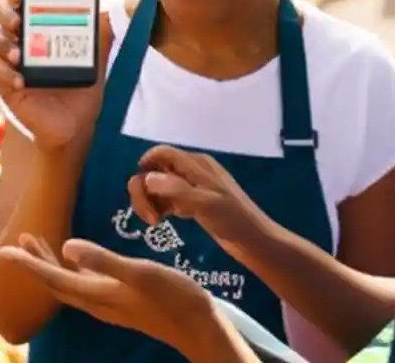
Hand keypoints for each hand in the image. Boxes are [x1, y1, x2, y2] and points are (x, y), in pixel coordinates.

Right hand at [0, 0, 112, 150]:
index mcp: (37, 28)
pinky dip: (6, 74)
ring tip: (18, 54)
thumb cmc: (82, 87)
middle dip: (4, 13)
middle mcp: (19, 40)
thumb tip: (110, 11)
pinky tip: (21, 80)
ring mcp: (10, 62)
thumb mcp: (94, 58)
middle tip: (18, 22)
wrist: (76, 124)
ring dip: (1, 42)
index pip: (17, 3)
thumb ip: (99, 35)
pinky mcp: (6, 85)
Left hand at [0, 235, 216, 357]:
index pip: (53, 278)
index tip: (5, 250)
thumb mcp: (141, 273)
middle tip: (19, 239)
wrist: (198, 327)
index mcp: (98, 293)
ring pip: (69, 285)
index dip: (28, 263)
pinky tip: (80, 261)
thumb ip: (104, 260)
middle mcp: (98, 301)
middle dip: (35, 262)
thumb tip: (66, 247)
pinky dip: (73, 270)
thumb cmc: (173, 297)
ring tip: (40, 245)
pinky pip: (85, 286)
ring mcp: (110, 304)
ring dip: (51, 265)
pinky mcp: (122, 302)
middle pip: (56, 283)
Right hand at [129, 146, 273, 261]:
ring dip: (149, 201)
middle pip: (155, 170)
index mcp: (195, 164)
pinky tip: (162, 222)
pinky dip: (159, 208)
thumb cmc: (232, 219)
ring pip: (158, 186)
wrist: (254, 241)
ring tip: (155, 222)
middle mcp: (191, 171)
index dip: (145, 166)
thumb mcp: (204, 203)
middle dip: (144, 190)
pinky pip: (166, 199)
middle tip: (150, 219)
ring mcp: (191, 187)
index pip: (161, 153)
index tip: (140, 191)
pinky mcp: (192, 203)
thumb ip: (176, 189)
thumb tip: (147, 178)